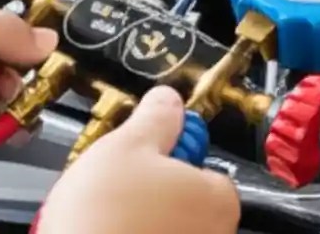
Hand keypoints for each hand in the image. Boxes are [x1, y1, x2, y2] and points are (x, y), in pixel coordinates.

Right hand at [38, 86, 239, 233]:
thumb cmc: (104, 221)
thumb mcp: (125, 146)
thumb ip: (155, 118)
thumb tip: (168, 100)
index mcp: (218, 197)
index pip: (203, 166)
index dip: (167, 157)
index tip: (142, 157)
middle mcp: (215, 233)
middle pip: (184, 200)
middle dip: (151, 192)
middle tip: (114, 189)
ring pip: (164, 227)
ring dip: (139, 220)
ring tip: (102, 219)